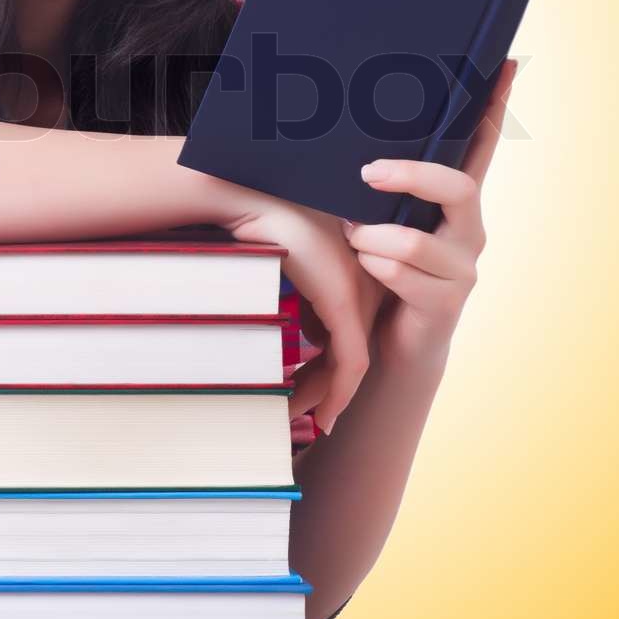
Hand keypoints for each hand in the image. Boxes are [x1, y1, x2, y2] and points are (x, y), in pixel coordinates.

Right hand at [220, 192, 372, 437]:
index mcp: (346, 275)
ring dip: (326, 395)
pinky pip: (350, 363)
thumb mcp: (283, 266)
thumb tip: (295, 327)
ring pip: (350, 364)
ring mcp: (355, 297)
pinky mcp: (346, 306)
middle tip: (300, 413)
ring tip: (299, 416)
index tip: (309, 395)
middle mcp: (358, 287)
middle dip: (323, 388)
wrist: (260, 202)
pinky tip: (324, 415)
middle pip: (348, 353)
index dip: (328, 368)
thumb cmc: (263, 226)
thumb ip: (297, 295)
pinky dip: (338, 392)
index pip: (345, 332)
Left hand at [291, 58, 517, 427]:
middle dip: (411, 176)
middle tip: (367, 172)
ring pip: (416, 241)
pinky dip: (373, 267)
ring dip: (371, 238)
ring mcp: (462, 268)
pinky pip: (403, 275)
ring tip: (351, 240)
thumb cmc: (377, 272)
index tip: (507, 63)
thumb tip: (341, 139)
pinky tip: (362, 269)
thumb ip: (376, 187)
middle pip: (460, 187)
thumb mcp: (378, 219)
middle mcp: (469, 230)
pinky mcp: (446, 303)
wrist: (390, 347)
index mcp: (454, 202)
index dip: (493, 106)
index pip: (481, 146)